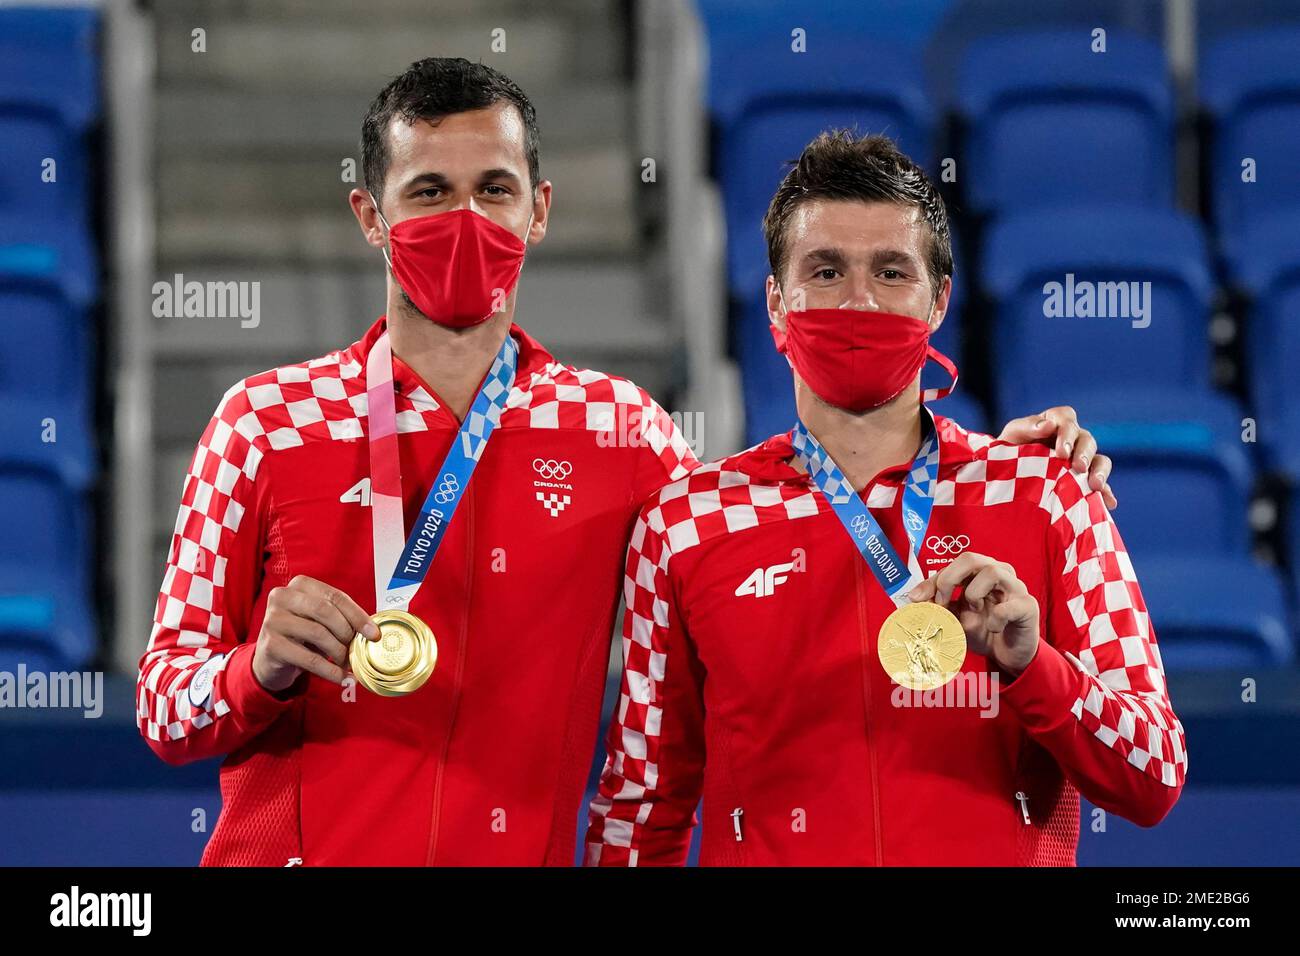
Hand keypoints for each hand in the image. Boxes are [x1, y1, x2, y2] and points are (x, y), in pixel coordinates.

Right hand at [252, 575, 378, 691]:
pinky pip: (309, 659)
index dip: (358, 616)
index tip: (374, 634)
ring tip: (347, 663)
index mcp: (300, 585)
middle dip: (346, 632)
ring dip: (339, 652)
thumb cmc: (302, 635)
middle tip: (356, 649)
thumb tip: (372, 632)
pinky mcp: (270, 645)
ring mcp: (273, 620)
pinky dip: (330, 671)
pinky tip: (341, 678)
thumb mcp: (321, 621)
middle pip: (325, 611)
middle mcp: (282, 596)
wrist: (270, 659)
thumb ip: (342, 618)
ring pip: (318, 633)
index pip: (335, 596)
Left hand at [906, 553, 1039, 677]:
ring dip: (974, 594)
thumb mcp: (954, 618)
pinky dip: (995, 619)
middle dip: (949, 579)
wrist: (1009, 654)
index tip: (916, 599)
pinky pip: (1009, 606)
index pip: (951, 566)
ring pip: (992, 572)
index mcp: (978, 572)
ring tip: (974, 611)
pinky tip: (993, 628)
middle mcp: (998, 573)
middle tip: (943, 603)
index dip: (932, 581)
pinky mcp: (1028, 606)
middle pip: (971, 558)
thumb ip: (938, 606)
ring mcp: (1016, 587)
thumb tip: (914, 599)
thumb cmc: (983, 630)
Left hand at [998, 406, 1116, 508]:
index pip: (1066, 417)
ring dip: (1100, 470)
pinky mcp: (1084, 481)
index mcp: (1053, 424)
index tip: (1062, 450)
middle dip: (1083, 452)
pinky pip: (1101, 485)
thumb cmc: (1007, 452)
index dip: (1067, 431)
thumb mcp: (1011, 437)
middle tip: (1077, 466)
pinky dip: (1106, 493)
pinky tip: (1108, 502)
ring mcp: (1080, 460)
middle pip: (1086, 439)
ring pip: (1099, 459)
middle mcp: (1072, 440)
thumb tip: (1047, 425)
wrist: (1003, 479)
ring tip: (1095, 485)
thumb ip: (1026, 427)